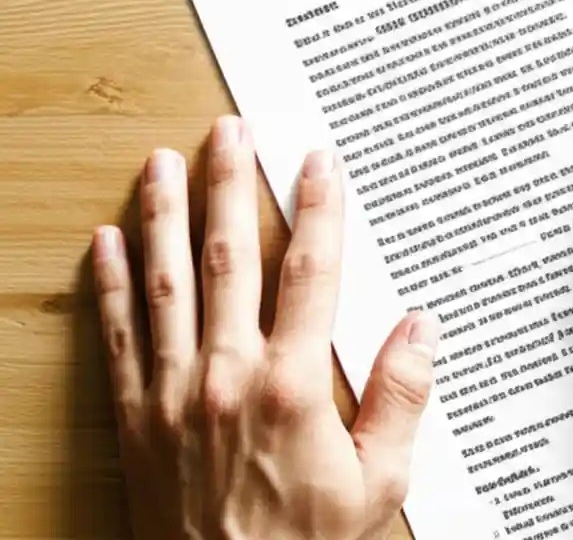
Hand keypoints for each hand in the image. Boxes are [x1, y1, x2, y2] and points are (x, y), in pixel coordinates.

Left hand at [91, 116, 437, 539]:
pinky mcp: (135, 418)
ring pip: (165, 283)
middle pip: (227, 258)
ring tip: (161, 163)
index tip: (317, 163)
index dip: (317, 210)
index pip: (310, 274)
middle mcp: (226, 376)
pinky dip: (111, 286)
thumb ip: (401, 398)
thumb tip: (422, 329)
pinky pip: (118, 337)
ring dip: (161, 216)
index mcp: (292, 385)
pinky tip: (108, 243)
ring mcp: (172, 393)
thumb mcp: (379, 482)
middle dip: (229, 186)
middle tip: (229, 133)